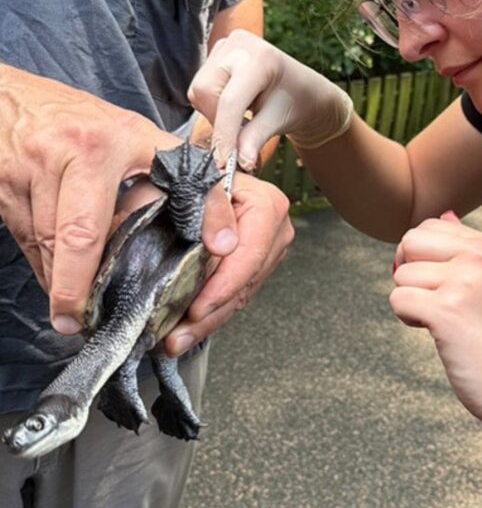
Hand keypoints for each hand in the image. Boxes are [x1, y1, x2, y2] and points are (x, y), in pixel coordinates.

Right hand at [0, 65, 237, 333]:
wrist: (8, 98)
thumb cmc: (80, 121)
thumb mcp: (133, 134)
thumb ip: (173, 172)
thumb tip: (215, 232)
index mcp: (123, 136)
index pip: (174, 177)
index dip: (205, 211)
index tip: (222, 249)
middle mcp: (79, 150)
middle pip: (83, 234)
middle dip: (81, 286)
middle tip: (85, 320)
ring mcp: (35, 167)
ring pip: (48, 243)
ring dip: (60, 282)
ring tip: (73, 311)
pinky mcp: (2, 184)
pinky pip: (25, 239)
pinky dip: (41, 265)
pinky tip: (53, 279)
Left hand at [163, 173, 293, 355]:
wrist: (187, 173)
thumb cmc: (181, 175)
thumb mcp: (180, 183)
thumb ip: (200, 206)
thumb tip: (220, 246)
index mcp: (266, 202)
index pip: (252, 251)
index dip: (224, 284)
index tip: (195, 308)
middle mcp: (276, 227)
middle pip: (247, 280)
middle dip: (211, 313)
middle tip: (176, 337)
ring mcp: (269, 248)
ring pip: (242, 294)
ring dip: (208, 320)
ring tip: (174, 340)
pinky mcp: (255, 264)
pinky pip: (237, 296)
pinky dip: (212, 314)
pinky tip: (186, 328)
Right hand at [187, 29, 352, 168]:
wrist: (301, 89)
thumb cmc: (294, 103)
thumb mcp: (278, 122)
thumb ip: (255, 139)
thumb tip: (238, 162)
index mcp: (262, 58)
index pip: (230, 101)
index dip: (224, 134)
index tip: (224, 162)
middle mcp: (239, 44)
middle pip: (205, 92)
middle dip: (219, 120)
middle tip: (240, 135)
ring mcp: (225, 45)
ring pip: (199, 91)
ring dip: (215, 114)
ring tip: (243, 117)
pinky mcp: (216, 53)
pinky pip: (200, 88)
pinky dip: (213, 105)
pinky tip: (235, 107)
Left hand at [390, 211, 481, 441]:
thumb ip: (465, 248)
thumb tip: (444, 215)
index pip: (429, 227)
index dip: (423, 256)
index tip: (441, 283)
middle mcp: (480, 257)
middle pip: (410, 241)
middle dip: (410, 271)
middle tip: (433, 298)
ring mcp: (464, 281)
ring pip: (401, 274)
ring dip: (411, 300)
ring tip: (442, 320)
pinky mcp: (447, 310)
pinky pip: (399, 300)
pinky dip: (408, 318)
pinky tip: (436, 331)